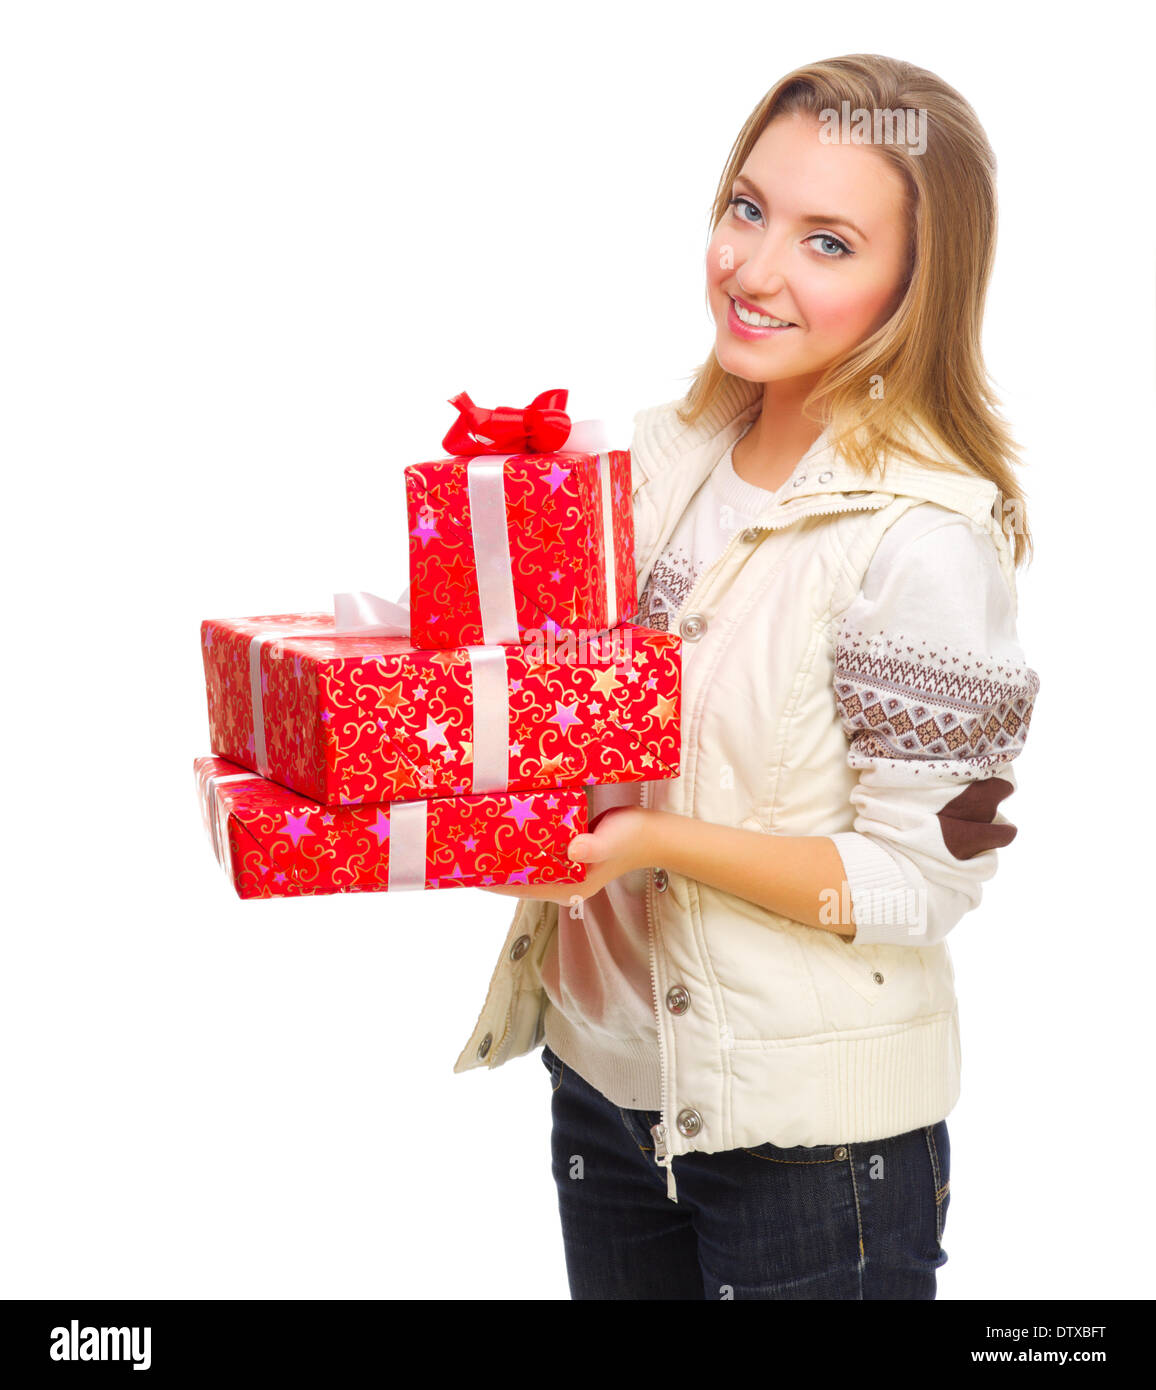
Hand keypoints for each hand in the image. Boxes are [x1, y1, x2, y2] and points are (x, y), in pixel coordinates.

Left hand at [479, 806, 653, 905]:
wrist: (654, 833)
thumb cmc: (632, 837)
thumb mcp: (612, 840)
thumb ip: (594, 847)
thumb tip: (572, 850)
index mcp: (569, 886)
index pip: (522, 887)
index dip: (494, 881)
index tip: (468, 871)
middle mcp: (563, 883)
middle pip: (518, 880)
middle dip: (493, 870)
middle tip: (463, 852)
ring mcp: (565, 871)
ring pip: (525, 869)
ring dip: (503, 859)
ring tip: (474, 843)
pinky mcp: (567, 856)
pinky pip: (536, 856)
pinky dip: (519, 848)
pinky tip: (503, 832)